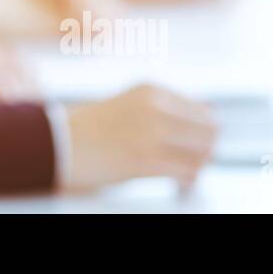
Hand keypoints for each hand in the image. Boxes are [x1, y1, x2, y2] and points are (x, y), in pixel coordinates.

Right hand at [62, 84, 217, 190]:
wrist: (61, 143)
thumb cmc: (95, 128)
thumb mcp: (134, 106)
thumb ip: (169, 109)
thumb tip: (211, 115)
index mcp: (152, 91)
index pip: (202, 111)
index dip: (203, 132)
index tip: (194, 145)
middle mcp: (155, 107)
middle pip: (207, 131)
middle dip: (204, 149)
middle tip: (192, 162)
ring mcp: (151, 132)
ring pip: (201, 151)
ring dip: (197, 165)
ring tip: (183, 173)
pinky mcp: (146, 159)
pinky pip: (186, 171)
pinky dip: (187, 180)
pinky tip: (178, 183)